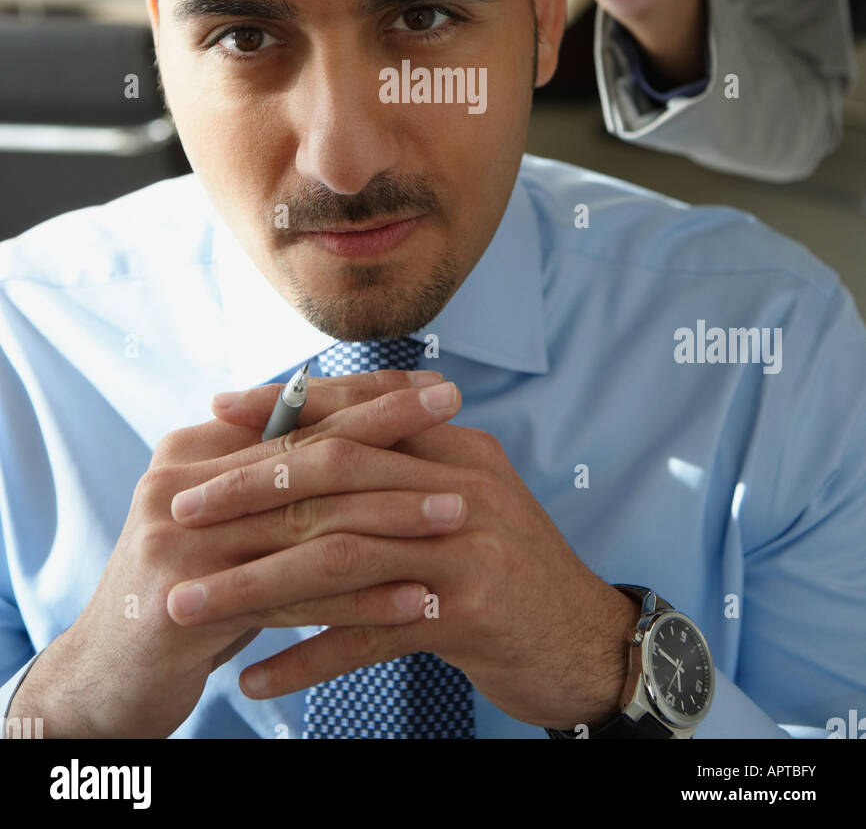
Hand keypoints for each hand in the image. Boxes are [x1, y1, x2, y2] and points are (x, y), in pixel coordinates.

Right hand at [31, 367, 445, 738]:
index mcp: (190, 450)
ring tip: (457, 511)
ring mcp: (178, 542)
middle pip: (304, 454)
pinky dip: (363, 599)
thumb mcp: (227, 521)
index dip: (365, 397)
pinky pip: (296, 598)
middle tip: (457, 414)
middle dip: (388, 434)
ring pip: (308, 523)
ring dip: (391, 516)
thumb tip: (356, 424)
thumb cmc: (191, 593)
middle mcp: (179, 483)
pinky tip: (419, 599)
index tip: (433, 383)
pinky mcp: (186, 604)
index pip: (292, 413)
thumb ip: (273, 476)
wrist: (108, 682)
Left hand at [172, 387, 640, 729]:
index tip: (217, 411)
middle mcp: (462, 486)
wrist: (590, 641)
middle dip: (250, 490)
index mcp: (458, 448)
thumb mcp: (468, 498)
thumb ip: (408, 467)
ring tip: (190, 604)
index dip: (286, 407)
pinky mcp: (467, 614)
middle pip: (338, 476)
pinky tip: (255, 677)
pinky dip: (305, 657)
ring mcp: (466, 549)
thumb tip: (321, 440)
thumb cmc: (511, 567)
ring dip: (256, 584)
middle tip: (179, 509)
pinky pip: (368, 635)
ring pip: (340, 557)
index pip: (361, 412)